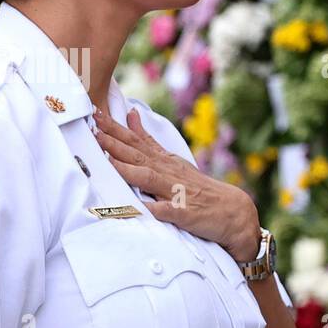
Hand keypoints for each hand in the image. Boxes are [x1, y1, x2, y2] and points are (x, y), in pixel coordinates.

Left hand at [92, 104, 259, 260]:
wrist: (233, 210)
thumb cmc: (199, 189)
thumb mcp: (174, 161)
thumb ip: (150, 143)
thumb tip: (131, 116)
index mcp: (165, 161)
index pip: (137, 141)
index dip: (116, 129)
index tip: (97, 114)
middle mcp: (168, 172)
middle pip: (137, 154)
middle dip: (114, 142)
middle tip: (94, 127)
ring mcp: (176, 192)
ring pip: (148, 177)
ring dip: (127, 168)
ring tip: (108, 159)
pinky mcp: (184, 213)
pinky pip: (167, 210)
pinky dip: (154, 207)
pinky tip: (142, 207)